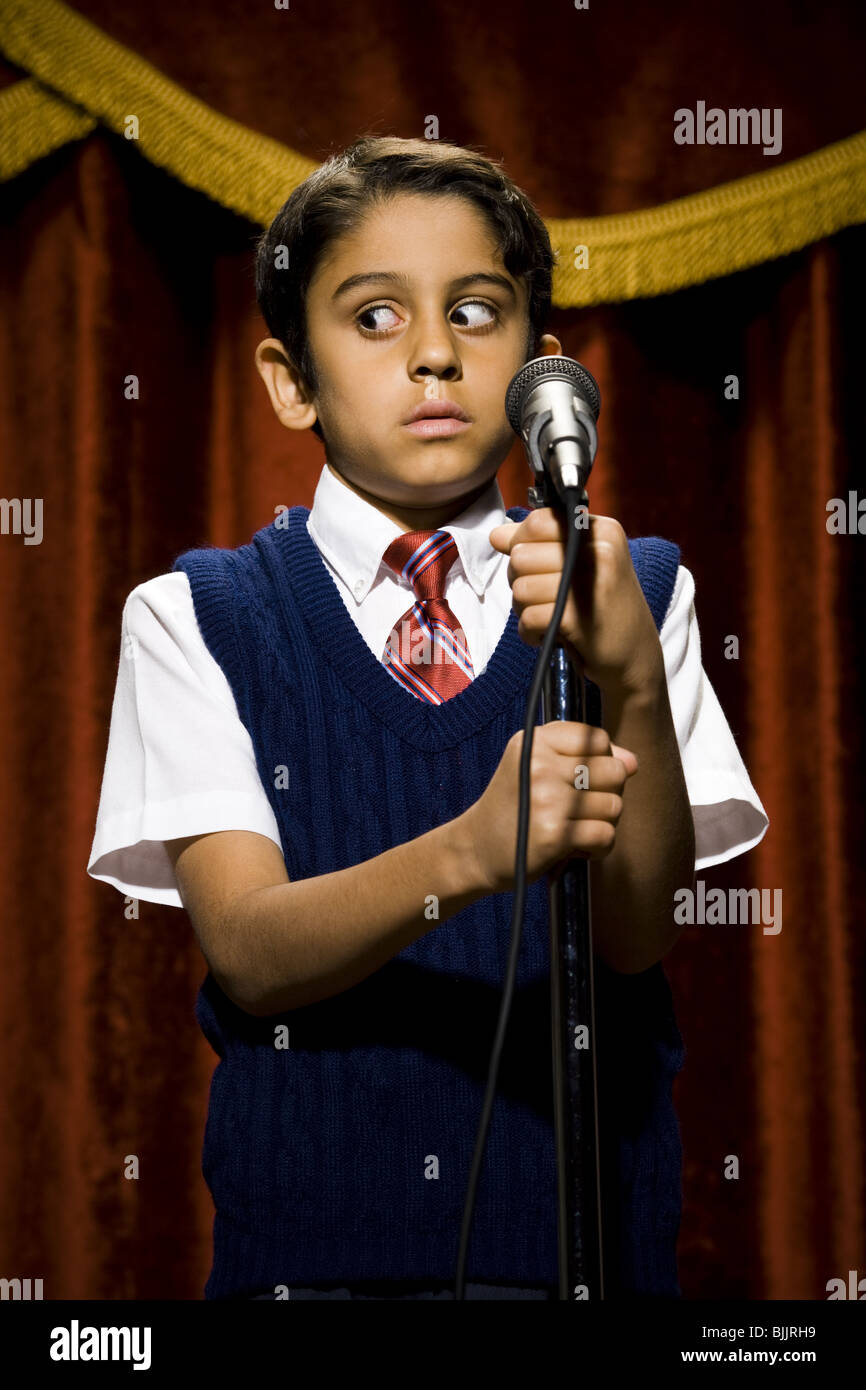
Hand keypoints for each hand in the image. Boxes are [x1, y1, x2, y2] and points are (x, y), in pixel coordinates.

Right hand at [461, 720, 637, 894]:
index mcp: (535, 742)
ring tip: (576, 828)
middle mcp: (540, 765)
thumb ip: (584, 756)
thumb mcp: (535, 766)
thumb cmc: (513, 806)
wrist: (474, 849)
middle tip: (581, 809)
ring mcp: (547, 800)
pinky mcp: (553, 835)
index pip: (598, 739)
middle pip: (614, 771)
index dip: (600, 762)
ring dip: (603, 823)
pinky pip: (605, 835)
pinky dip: (598, 847)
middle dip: (608, 793)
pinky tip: (577, 848)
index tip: (577, 781)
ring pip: (614, 806)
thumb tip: (633, 762)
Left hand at [489, 507, 662, 697]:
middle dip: (521, 581)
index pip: (538, 522)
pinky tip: (548, 634)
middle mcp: (600, 551)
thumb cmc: (604, 608)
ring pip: (520, 588)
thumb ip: (539, 543)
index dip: (522, 545)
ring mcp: (591, 584)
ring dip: (525, 610)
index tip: (534, 565)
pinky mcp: (579, 617)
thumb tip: (497, 535)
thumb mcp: (581, 566)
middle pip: (522, 555)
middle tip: (544, 598)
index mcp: (602, 532)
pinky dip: (530, 632)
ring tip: (548, 616)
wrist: (635, 656)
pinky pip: (528, 617)